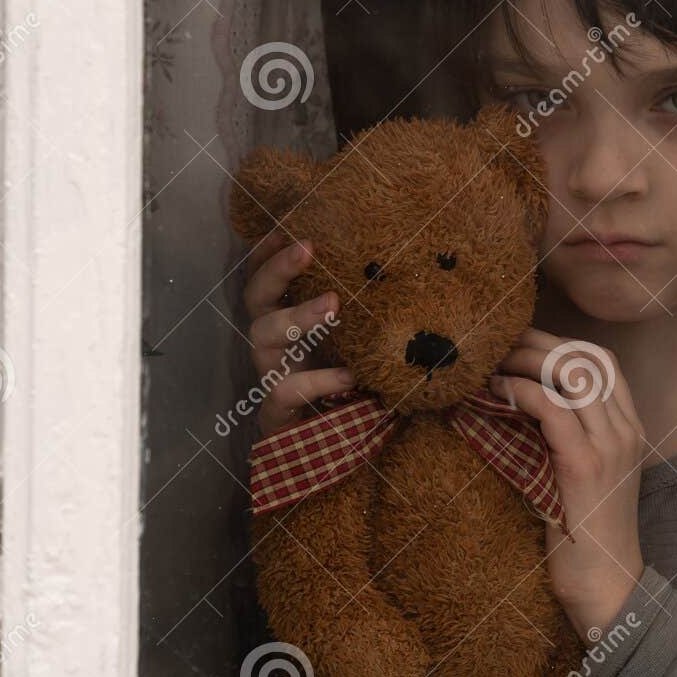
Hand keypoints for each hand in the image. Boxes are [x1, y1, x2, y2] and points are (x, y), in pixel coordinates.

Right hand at [240, 228, 355, 435]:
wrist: (340, 452)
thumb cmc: (356, 385)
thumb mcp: (364, 343)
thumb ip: (374, 314)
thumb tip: (420, 270)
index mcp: (290, 322)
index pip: (267, 278)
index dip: (270, 251)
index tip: (291, 224)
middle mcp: (275, 345)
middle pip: (256, 297)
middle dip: (278, 270)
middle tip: (309, 248)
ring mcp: (272, 377)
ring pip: (263, 336)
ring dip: (297, 316)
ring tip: (334, 304)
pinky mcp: (277, 415)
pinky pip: (285, 392)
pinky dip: (316, 381)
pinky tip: (348, 377)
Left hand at [488, 329, 645, 640]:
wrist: (606, 588)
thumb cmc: (587, 538)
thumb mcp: (588, 479)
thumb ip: (571, 440)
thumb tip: (523, 405)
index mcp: (631, 429)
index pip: (603, 360)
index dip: (560, 342)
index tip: (521, 342)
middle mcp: (626, 430)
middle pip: (587, 356)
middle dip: (540, 340)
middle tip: (499, 342)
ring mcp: (609, 446)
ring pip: (571, 373)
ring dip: (527, 358)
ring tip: (493, 362)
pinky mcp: (583, 466)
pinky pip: (552, 408)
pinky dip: (522, 391)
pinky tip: (498, 391)